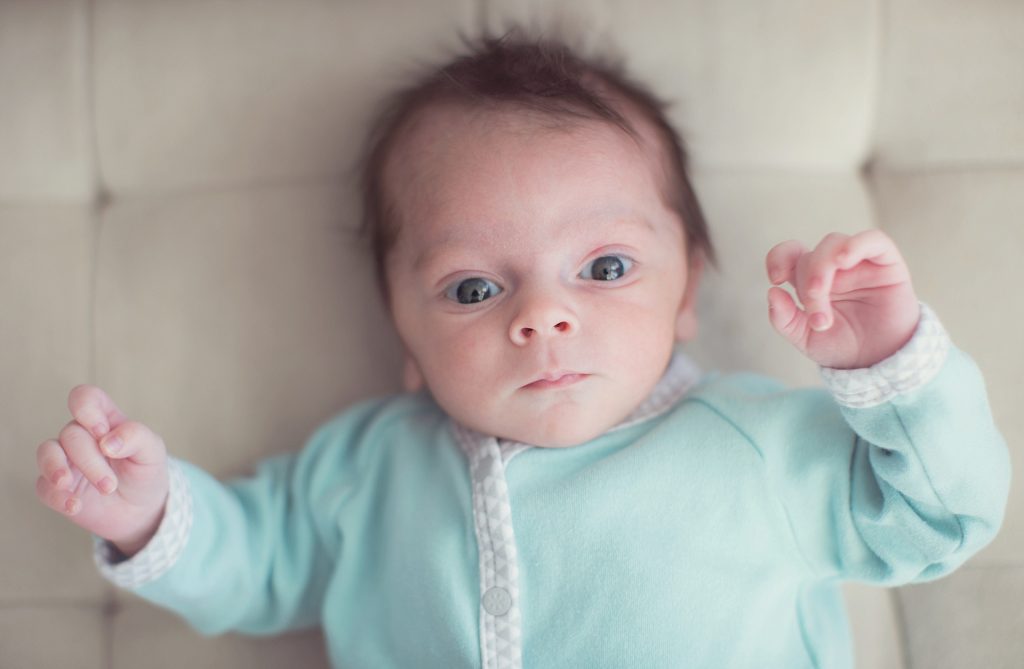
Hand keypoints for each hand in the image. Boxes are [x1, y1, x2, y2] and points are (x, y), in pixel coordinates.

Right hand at [35, 385, 169, 556]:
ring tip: (68, 485)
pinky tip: (75, 506)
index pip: (85, 398)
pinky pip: (44, 487)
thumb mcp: (153, 451)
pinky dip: (56, 496)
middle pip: (71, 434)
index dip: (87, 409)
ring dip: (57, 468)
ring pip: (47, 452)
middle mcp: (81, 436)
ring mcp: (65, 461)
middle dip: (89, 460)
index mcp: (105, 419)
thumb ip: (136, 437)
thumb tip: (108, 441)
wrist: (141, 509)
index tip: (102, 433)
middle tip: (110, 485)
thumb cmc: (145, 471)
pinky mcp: (56, 487)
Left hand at [765, 230, 919, 369]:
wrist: (879, 362)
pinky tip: (844, 260)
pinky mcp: (887, 263)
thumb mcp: (806, 339)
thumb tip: (772, 292)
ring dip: (822, 266)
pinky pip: (873, 240)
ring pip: (833, 242)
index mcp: (809, 281)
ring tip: (821, 293)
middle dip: (807, 284)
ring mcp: (859, 263)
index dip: (778, 257)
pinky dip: (856, 244)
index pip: (789, 254)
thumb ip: (784, 319)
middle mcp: (833, 268)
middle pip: (810, 256)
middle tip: (817, 317)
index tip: (776, 279)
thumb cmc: (842, 346)